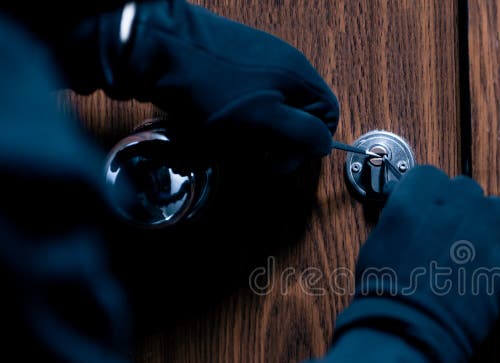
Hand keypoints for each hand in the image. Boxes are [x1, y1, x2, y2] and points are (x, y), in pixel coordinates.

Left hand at [57, 0, 338, 162]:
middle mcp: (281, 66)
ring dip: (248, 136)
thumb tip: (325, 145)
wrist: (155, 47)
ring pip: (265, 114)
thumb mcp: (266, 119)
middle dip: (274, 142)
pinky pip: (239, 106)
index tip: (279, 160)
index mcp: (298, 75)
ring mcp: (252, 65)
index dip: (307, 145)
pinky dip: (227, 123)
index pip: (326, 117)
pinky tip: (208, 128)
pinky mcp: (225, 68)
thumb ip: (303, 133)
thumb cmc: (212, 85)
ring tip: (223, 142)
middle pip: (295, 117)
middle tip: (250, 154)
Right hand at [334, 166, 499, 362]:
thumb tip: (406, 221)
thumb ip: (399, 221)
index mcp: (422, 189)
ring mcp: (490, 224)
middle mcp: (459, 198)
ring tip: (477, 251)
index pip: (430, 178)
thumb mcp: (377, 242)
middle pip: (466, 192)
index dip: (427, 200)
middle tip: (448, 240)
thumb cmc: (387, 290)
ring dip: (489, 225)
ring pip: (499, 210)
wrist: (411, 324)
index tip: (425, 215)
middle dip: (458, 212)